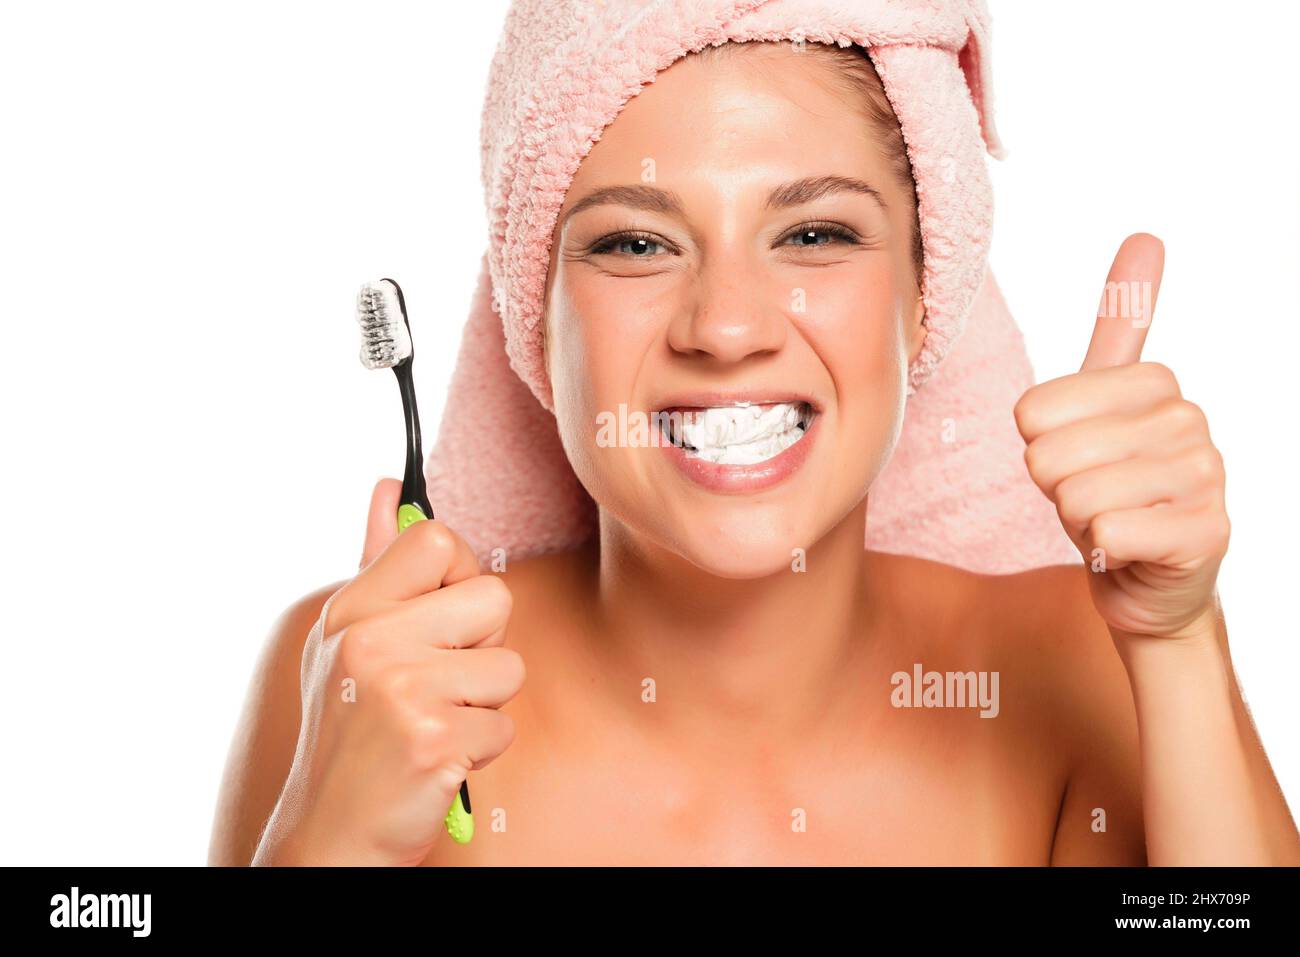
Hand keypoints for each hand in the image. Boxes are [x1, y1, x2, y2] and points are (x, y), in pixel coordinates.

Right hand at [257, 478, 522, 865]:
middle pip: (494, 598)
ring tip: (433, 725)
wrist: (328, 834)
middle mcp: (369, 641)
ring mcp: (400, 689)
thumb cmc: (348, 733)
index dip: (460, 579)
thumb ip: (378, 563)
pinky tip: (436, 761)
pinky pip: (504, 726)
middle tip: (437, 684)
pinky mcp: (432, 739)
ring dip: (483, 706)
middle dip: (483, 648)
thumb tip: (390, 486)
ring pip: (509, 669)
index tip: (440, 618)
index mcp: (351, 610)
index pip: (438, 539)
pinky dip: (480, 752)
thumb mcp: (346, 643)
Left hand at [1013, 233, 1229, 642]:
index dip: (1038, 447)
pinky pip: (1107, 532)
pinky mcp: (1205, 533)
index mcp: (1156, 383)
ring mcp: (1206, 477)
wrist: (1147, 580)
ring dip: (1079, 521)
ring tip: (1112, 521)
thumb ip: (1120, 327)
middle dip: (1056, 489)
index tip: (1078, 458)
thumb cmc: (1111, 490)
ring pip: (1076, 496)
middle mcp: (1190, 420)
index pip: (1033, 411)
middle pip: (1049, 455)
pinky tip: (1129, 550)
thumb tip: (1147, 234)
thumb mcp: (1099, 407)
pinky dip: (1103, 551)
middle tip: (1091, 497)